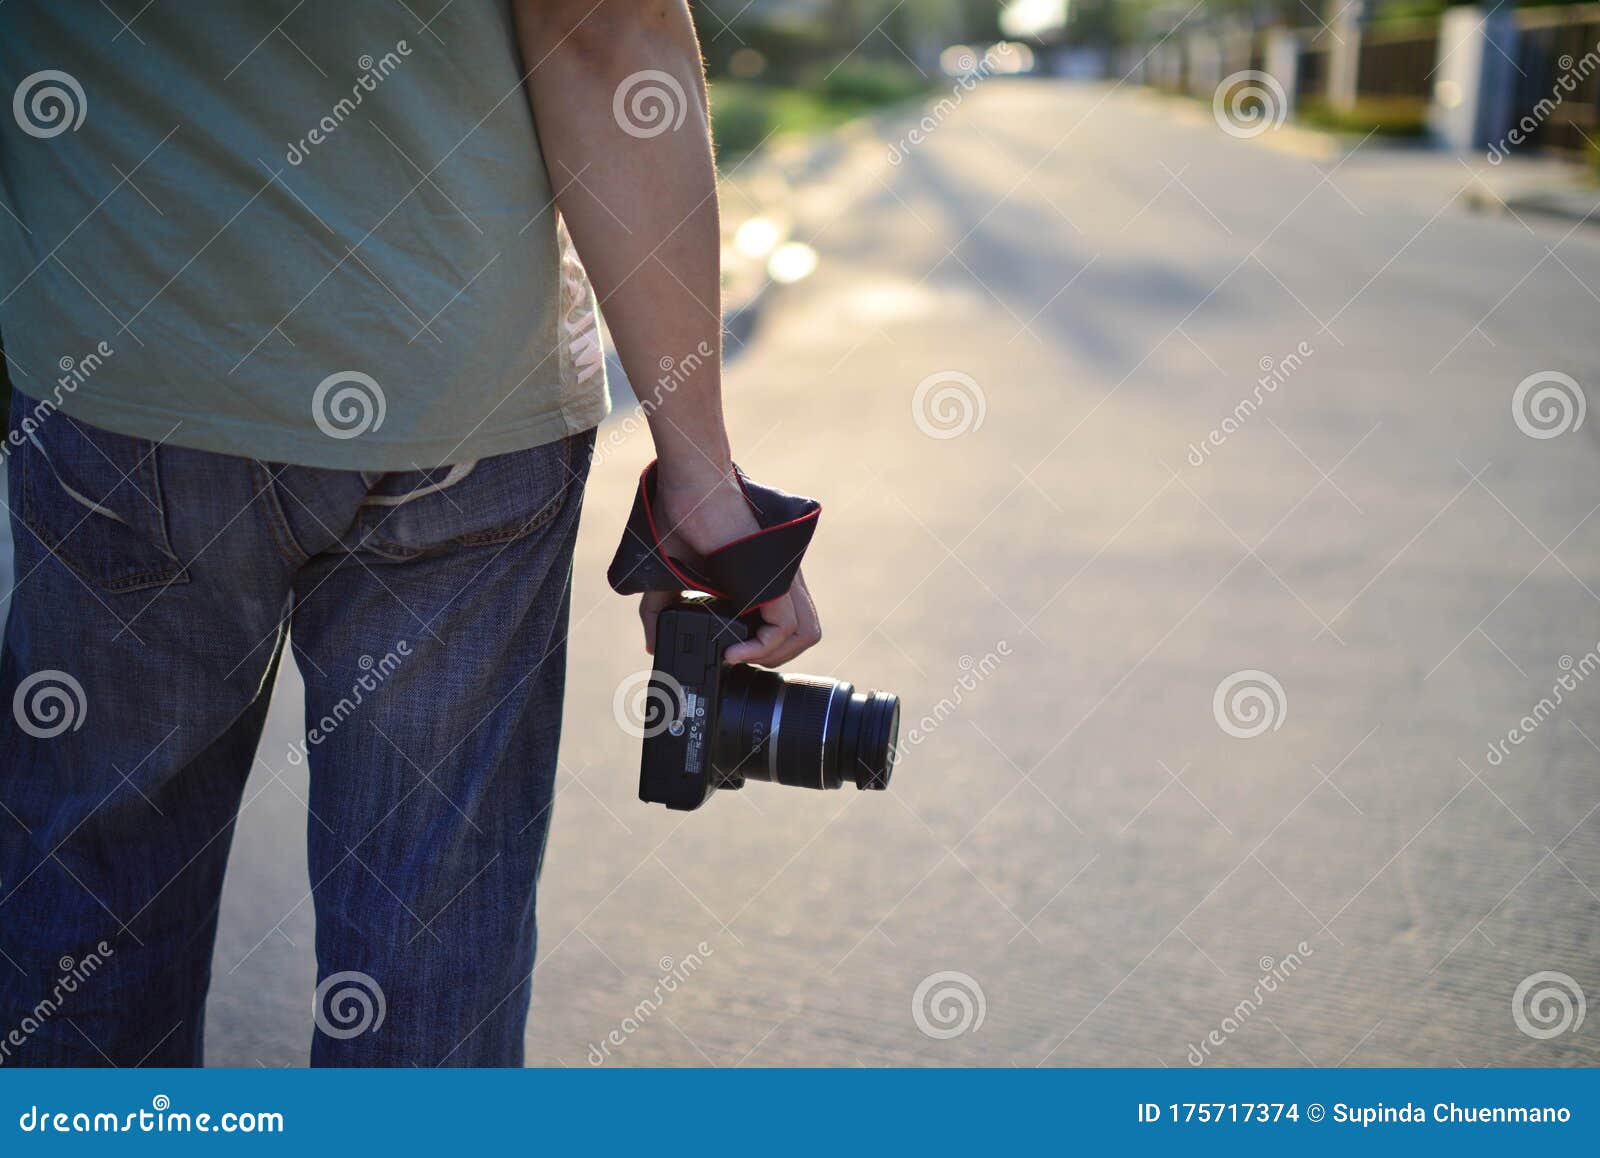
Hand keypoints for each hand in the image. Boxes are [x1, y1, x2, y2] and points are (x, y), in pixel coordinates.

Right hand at [639, 469, 821, 667]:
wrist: (691, 490)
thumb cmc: (682, 520)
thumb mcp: (670, 578)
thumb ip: (664, 611)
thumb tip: (653, 644)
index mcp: (763, 578)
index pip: (785, 626)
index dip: (764, 649)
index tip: (729, 655)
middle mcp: (780, 579)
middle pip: (804, 634)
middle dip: (773, 657)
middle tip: (738, 658)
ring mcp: (782, 578)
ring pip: (806, 634)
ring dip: (772, 657)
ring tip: (738, 657)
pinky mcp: (775, 578)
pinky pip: (786, 627)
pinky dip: (762, 648)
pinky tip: (733, 652)